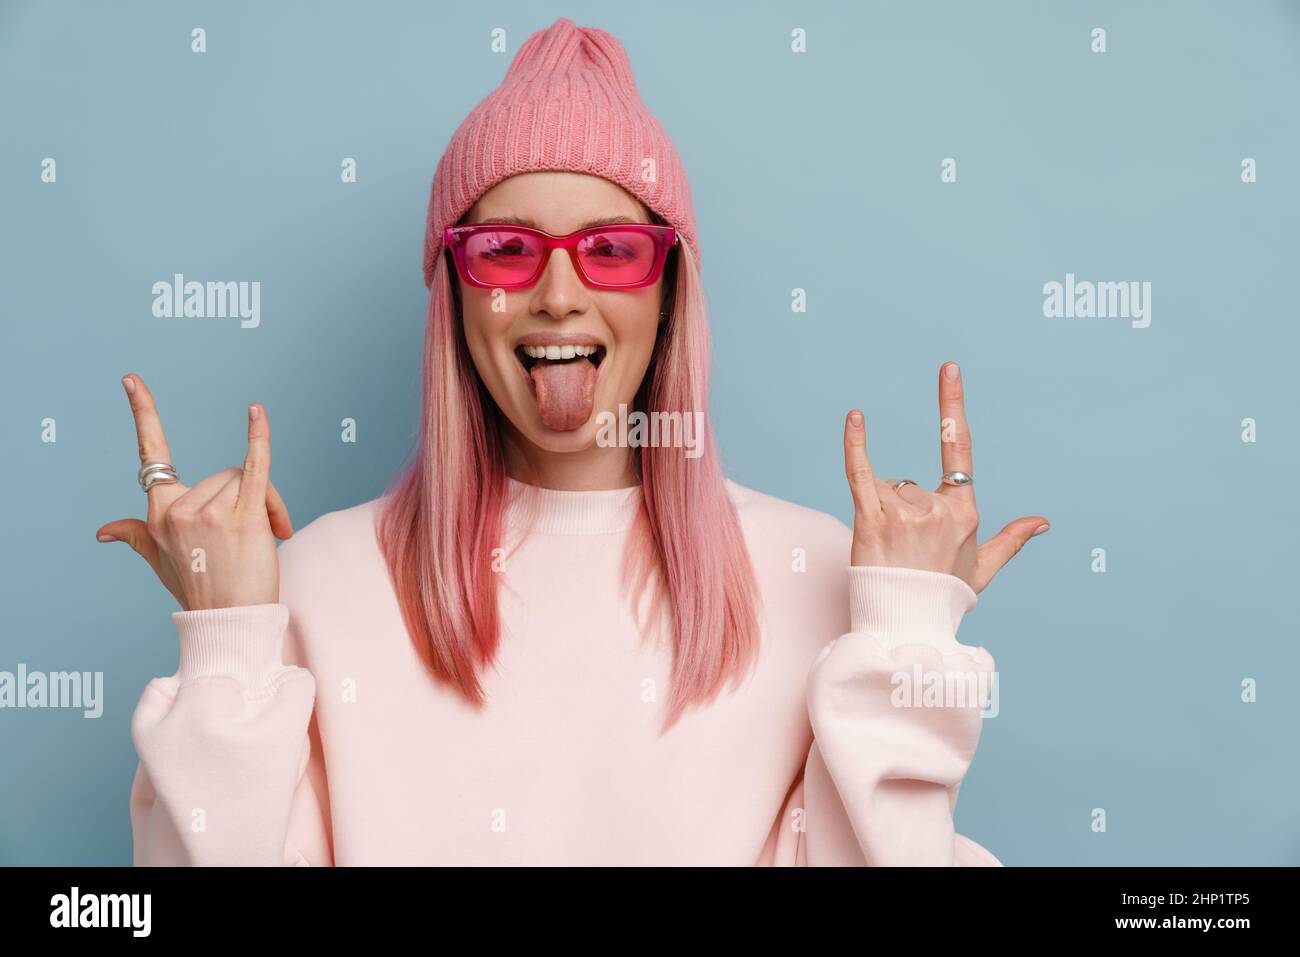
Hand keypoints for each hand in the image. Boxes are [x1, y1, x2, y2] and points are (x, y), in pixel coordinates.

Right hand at [96, 374, 293, 610]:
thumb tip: (102, 531)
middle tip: (263, 532)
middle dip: (246, 496)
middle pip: (222, 473)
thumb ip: (134, 536)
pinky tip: (256, 413)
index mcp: (158, 513)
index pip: (151, 456)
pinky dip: (258, 439)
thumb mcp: (159, 560)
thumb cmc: (199, 589)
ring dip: (267, 504)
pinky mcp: (242, 517)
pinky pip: (254, 467)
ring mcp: (209, 512)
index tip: (132, 380)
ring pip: (245, 479)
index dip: (143, 414)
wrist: (229, 622)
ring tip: (271, 536)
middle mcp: (178, 509)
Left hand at [842, 361, 1047, 593]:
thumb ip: (1012, 539)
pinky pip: (861, 474)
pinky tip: (856, 417)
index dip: (951, 405)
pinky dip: (856, 446)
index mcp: (965, 512)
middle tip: (905, 554)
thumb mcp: (984, 567)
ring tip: (889, 555)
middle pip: (911, 484)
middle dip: (903, 512)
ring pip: (888, 490)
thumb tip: (1043, 521)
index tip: (947, 368)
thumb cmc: (944, 597)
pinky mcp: (873, 520)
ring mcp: (906, 514)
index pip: (959, 447)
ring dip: (883, 516)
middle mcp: (939, 508)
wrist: (908, 626)